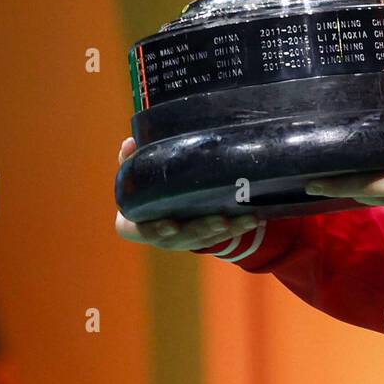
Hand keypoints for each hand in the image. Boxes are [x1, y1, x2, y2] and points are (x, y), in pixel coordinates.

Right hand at [114, 135, 258, 250]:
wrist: (155, 206)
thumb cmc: (144, 187)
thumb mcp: (135, 173)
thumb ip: (131, 160)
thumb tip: (130, 142)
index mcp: (135, 224)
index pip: (143, 231)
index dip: (155, 230)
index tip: (171, 224)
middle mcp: (160, 237)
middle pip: (181, 239)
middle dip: (202, 230)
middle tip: (220, 221)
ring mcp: (182, 241)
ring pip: (205, 240)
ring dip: (227, 231)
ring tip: (247, 220)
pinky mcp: (202, 238)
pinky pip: (220, 237)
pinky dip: (237, 229)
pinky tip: (253, 219)